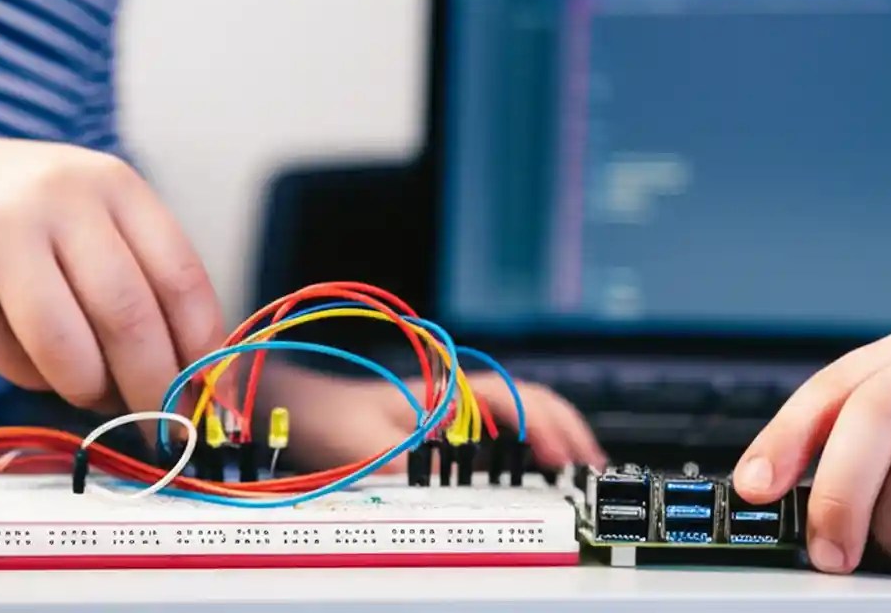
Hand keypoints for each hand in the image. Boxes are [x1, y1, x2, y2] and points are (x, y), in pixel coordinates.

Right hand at [0, 133, 223, 413]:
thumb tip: (196, 372)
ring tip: (93, 396)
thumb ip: (137, 274)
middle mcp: (60, 199)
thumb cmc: (8, 214)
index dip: (204, 348)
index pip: (181, 277)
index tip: (212, 394)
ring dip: (92, 393)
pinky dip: (33, 378)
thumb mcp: (83, 216)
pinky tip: (27, 356)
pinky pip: (13, 360)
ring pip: (73, 351)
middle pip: (132, 319)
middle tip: (164, 429)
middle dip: (156, 389)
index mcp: (111, 184)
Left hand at [258, 363, 606, 472]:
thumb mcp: (366, 449)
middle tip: (593, 466)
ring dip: (555, 435)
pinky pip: (504, 430)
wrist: (297, 407)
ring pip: (523, 413)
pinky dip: (532, 444)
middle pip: (532, 401)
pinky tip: (540, 466)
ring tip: (581, 465)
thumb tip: (446, 499)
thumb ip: (409, 471)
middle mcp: (457, 396)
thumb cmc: (328, 417)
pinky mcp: (448, 428)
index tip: (563, 456)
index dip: (546, 428)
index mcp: (447, 391)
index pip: (515, 400)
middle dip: (568, 430)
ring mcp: (455, 410)